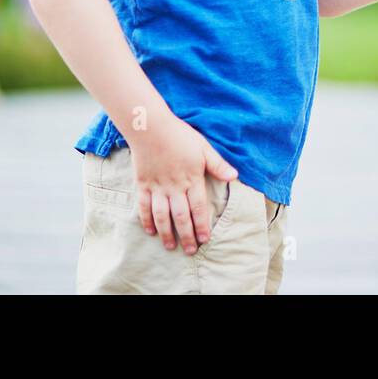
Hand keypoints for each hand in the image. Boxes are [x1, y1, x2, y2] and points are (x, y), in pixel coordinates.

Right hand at [130, 117, 236, 254]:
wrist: (151, 127)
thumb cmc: (180, 135)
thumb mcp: (204, 148)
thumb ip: (218, 164)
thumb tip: (234, 176)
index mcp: (192, 179)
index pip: (199, 208)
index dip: (202, 225)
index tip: (205, 239)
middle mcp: (175, 187)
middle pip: (182, 216)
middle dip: (187, 236)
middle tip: (191, 251)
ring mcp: (157, 187)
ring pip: (162, 216)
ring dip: (167, 233)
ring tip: (170, 247)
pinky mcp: (143, 184)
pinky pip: (144, 207)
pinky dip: (146, 220)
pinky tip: (150, 231)